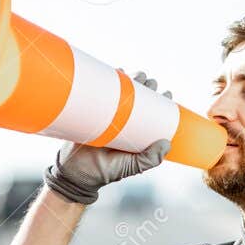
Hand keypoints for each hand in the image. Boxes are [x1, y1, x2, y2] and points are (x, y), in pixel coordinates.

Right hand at [42, 72, 172, 205]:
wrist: (77, 172)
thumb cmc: (106, 171)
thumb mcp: (133, 167)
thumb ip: (151, 159)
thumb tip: (167, 143)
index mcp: (137, 133)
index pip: (152, 113)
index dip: (161, 102)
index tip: (167, 94)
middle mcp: (125, 122)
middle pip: (140, 98)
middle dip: (148, 87)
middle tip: (152, 83)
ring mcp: (108, 115)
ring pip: (123, 92)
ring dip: (133, 80)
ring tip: (139, 76)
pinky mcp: (93, 111)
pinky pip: (103, 92)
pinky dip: (110, 80)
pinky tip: (119, 72)